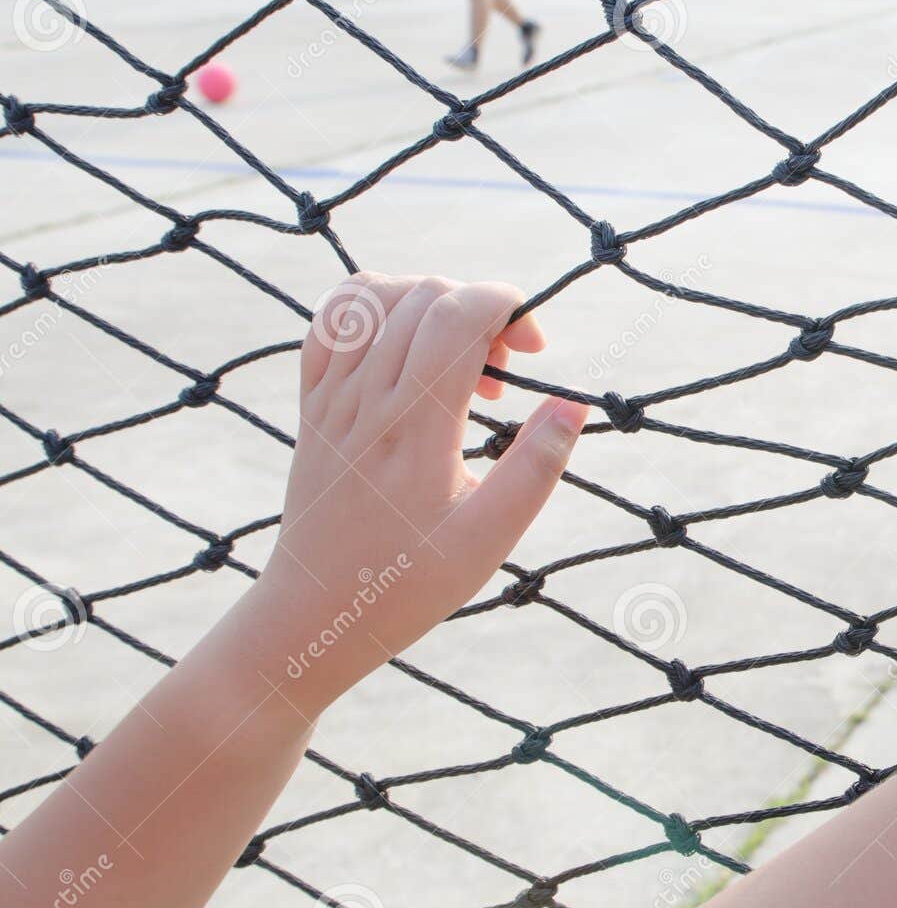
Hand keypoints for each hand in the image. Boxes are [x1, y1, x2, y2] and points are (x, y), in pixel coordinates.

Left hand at [256, 273, 586, 712]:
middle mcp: (366, 397)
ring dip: (432, 304)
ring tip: (457, 359)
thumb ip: (536, 468)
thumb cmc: (408, 584)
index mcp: (414, 426)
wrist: (314, 613)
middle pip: (426, 294)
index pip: (457, 313)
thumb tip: (572, 403)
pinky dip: (377, 307)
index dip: (507, 304)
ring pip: (379, 294)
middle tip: (503, 370)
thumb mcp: (489, 538)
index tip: (534, 348)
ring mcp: (331, 395)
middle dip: (480, 306)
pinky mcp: (312, 403)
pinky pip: (335, 319)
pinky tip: (408, 346)